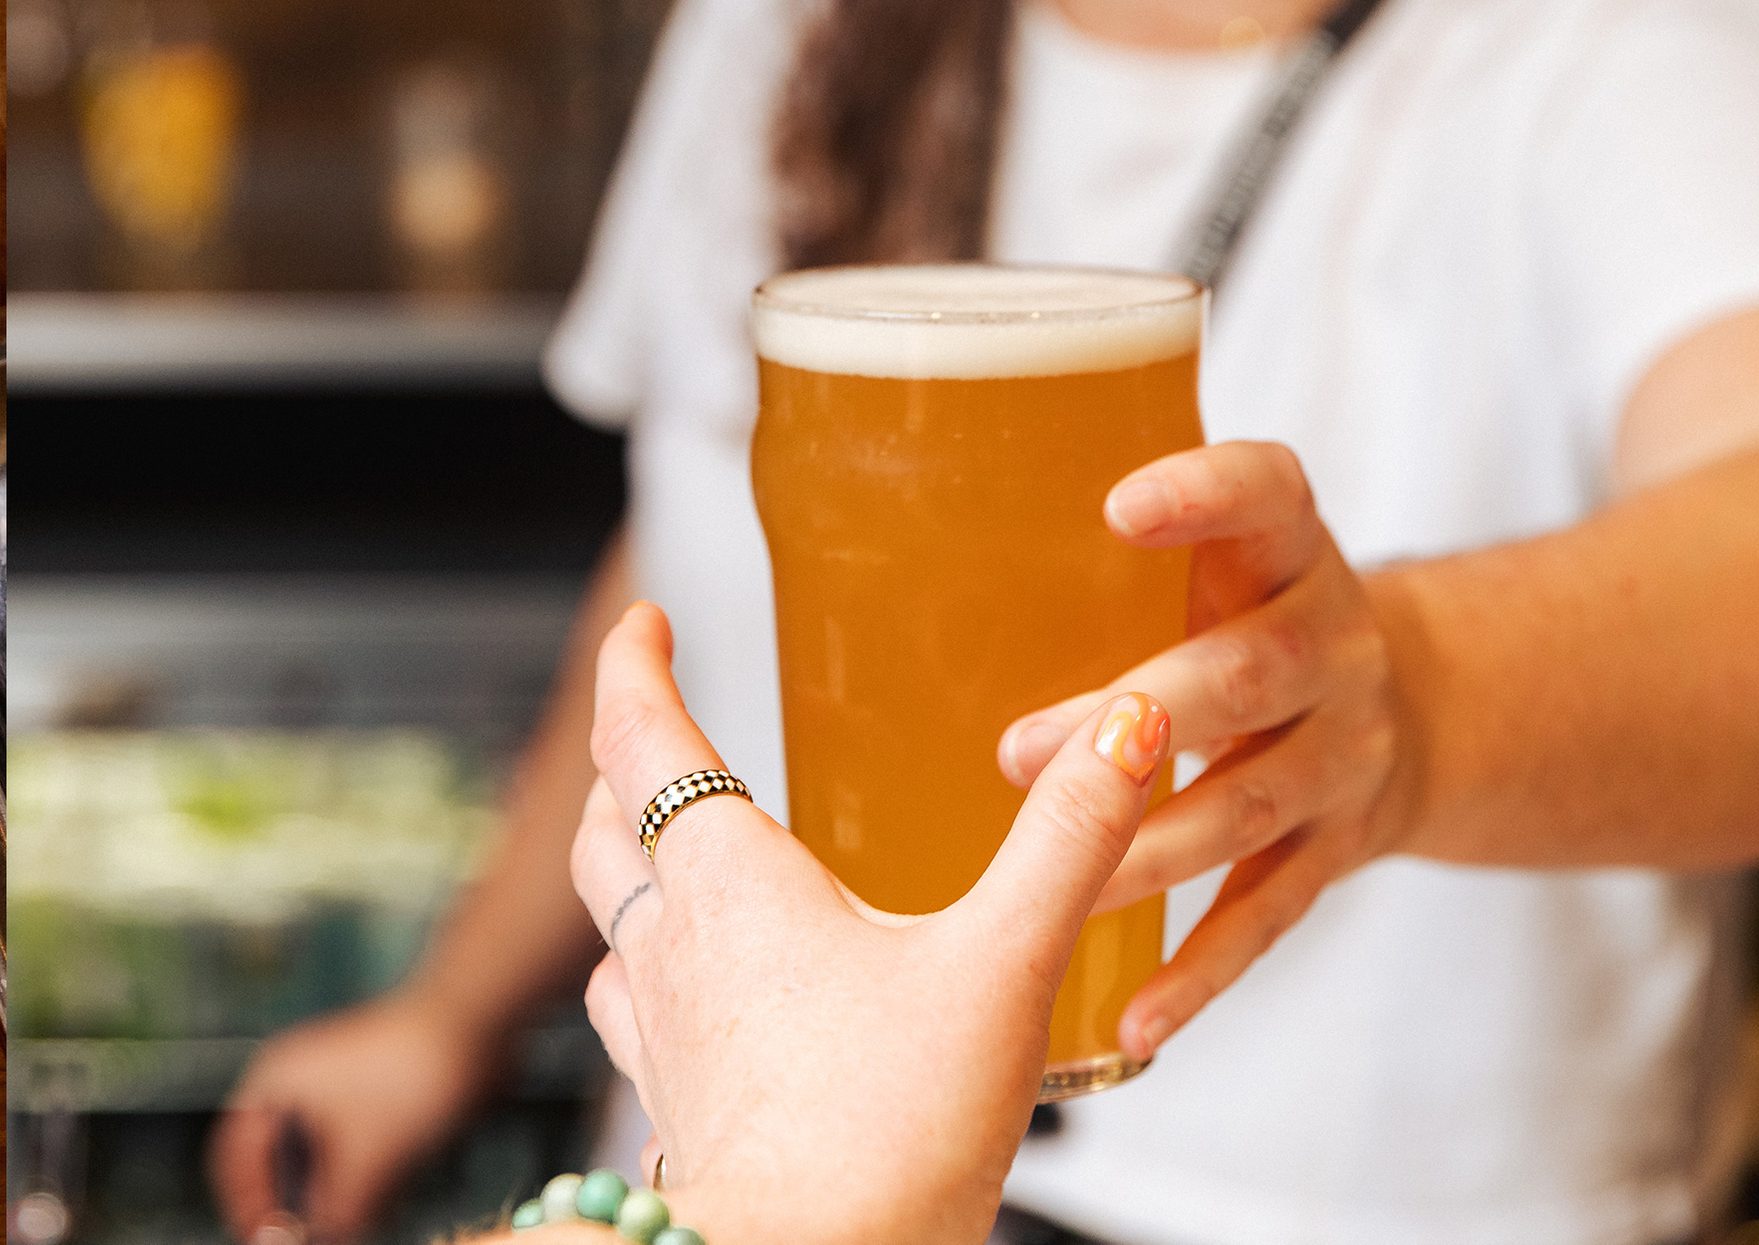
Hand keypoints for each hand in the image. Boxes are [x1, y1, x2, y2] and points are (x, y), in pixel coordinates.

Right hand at [209, 992, 495, 1241]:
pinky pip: (358, 1143)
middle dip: (303, 1204)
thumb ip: (338, 1212)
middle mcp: (299, 1080)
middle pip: (282, 1161)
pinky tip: (389, 1193)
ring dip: (339, 1192)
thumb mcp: (369, 1160)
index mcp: (275, 1083)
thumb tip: (325, 1239)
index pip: (236, 1160)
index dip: (251, 1208)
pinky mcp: (378, 1089)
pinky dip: (366, 1173)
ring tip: (363, 1216)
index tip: (274, 1241)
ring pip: (325, 1156)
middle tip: (321, 1235)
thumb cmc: (417, 1073)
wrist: (480, 1019)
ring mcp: (340, 1082)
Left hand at [569, 604, 1167, 1244]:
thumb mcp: (1002, 962)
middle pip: (604, 826)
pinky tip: (705, 992)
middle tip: (653, 721)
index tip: (642, 621)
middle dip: (623, 758)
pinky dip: (652, 966)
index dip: (632, 666)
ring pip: (611, 919)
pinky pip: (636, 1008)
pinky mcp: (679, 1103)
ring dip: (627, 864)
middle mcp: (675, 946)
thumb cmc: (884, 1134)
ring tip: (673, 847)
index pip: (642, 738)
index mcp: (730, 883)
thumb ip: (1069, 840)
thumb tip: (1126, 728)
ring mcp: (663, 1031)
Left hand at [997, 441, 1421, 1061]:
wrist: (1415, 711)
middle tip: (1014, 750)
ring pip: (1247, 808)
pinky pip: (1266, 917)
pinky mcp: (1339, 848)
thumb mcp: (1221, 557)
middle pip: (1250, 674)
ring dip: (1141, 849)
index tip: (1120, 506)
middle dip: (1140, 715)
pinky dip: (1198, 974)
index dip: (1204, 495)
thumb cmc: (1250, 621)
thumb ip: (1117, 552)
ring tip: (1049, 887)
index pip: (1268, 493)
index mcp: (1291, 551)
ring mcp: (1344, 755)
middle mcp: (1335, 647)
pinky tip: (1132, 1018)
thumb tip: (900, 554)